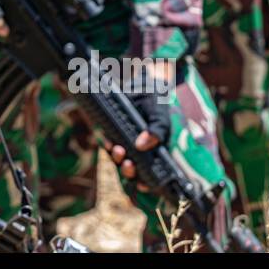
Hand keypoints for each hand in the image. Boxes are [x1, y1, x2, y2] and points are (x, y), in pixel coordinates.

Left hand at [104, 61, 172, 188]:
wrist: (143, 84)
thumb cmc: (156, 103)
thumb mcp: (160, 115)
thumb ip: (157, 130)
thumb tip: (142, 145)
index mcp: (154, 151)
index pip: (150, 172)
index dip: (145, 182)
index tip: (142, 184)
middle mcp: (139, 149)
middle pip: (132, 169)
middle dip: (129, 170)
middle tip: (128, 164)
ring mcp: (125, 141)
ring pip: (119, 158)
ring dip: (117, 158)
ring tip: (118, 150)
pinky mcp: (114, 132)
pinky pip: (109, 143)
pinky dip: (108, 145)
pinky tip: (108, 142)